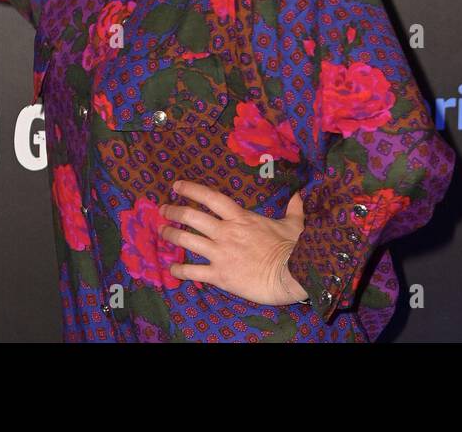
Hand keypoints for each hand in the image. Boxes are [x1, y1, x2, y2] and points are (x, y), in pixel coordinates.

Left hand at [160, 179, 309, 305]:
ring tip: (161, 232)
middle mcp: (226, 232)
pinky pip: (194, 272)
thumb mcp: (294, 223)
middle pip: (192, 217)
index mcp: (241, 217)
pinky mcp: (220, 275)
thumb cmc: (293, 248)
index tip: (177, 186)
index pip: (211, 198)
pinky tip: (172, 268)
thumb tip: (300, 194)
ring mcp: (221, 254)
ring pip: (188, 240)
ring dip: (171, 235)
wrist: (291, 274)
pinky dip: (180, 269)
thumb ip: (293, 208)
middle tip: (162, 210)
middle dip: (174, 212)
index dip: (191, 190)